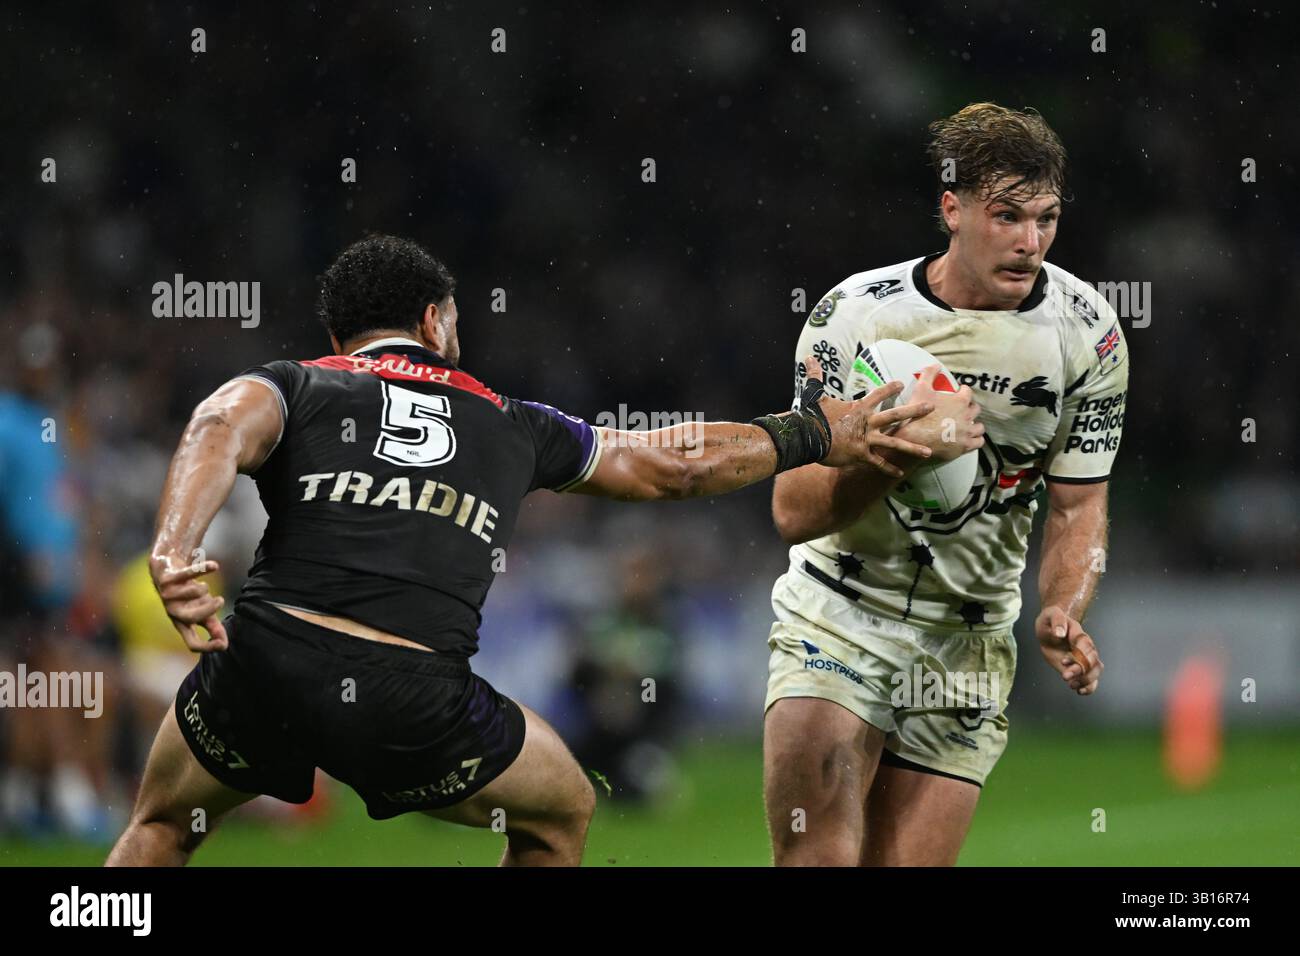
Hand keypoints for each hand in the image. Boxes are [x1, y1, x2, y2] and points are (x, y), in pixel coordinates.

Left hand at [149, 553, 229, 651]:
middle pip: (190, 617)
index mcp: (182, 623)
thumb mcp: (202, 610)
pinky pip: (189, 573)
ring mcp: (167, 595)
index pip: (192, 643)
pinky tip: (215, 566)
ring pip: (192, 592)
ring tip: (201, 585)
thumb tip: (223, 645)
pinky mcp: (166, 578)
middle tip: (221, 600)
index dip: (207, 646)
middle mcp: (173, 612)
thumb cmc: (187, 594)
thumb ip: (212, 627)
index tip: (223, 644)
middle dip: (208, 609)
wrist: (166, 569)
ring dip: (203, 586)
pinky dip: (204, 568)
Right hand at [805, 356, 935, 473]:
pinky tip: (900, 474)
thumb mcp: (814, 394)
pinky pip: (878, 463)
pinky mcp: (861, 454)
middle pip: (895, 415)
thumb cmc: (812, 416)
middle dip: (914, 410)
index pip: (878, 394)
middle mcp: (867, 422)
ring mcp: (866, 439)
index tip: (901, 383)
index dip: (890, 388)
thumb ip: (815, 376)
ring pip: (894, 443)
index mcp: (859, 407)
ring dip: (912, 447)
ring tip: (928, 452)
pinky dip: (888, 469)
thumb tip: (808, 357)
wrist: (807, 437)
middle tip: (931, 407)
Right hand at [893, 365, 985, 462]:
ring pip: (979, 426)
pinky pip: (979, 442)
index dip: (963, 391)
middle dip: (970, 408)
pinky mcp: (965, 446)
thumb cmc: (918, 414)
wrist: (915, 438)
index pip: (968, 392)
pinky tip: (971, 438)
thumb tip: (936, 365)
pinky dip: (976, 439)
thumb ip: (929, 374)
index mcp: (959, 401)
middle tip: (962, 409)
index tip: (959, 393)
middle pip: (976, 409)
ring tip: (968, 425)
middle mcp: (967, 416)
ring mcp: (967, 432)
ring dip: (975, 424)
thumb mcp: (921, 389)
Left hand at [1035, 605, 1102, 694]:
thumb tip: (1060, 633)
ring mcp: (1083, 659)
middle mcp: (1085, 649)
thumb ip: (1057, 621)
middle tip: (1065, 676)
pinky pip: (1091, 680)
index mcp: (1080, 635)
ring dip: (1085, 681)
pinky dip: (1088, 687)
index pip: (1087, 648)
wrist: (1049, 628)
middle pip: (1093, 662)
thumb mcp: (1051, 615)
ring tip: (1071, 685)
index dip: (1079, 657)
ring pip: (1095, 673)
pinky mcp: (1078, 668)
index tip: (1064, 661)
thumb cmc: (1051, 620)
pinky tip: (1079, 691)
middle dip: (1081, 672)